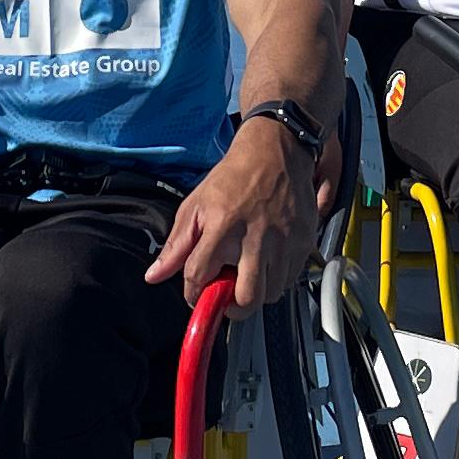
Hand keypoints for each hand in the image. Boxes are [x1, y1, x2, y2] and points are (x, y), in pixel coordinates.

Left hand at [147, 121, 317, 308]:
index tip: (196, 294)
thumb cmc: (234, 178)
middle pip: (246, 300)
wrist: (275, 151)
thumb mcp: (195, 206)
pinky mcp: (303, 241)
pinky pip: (290, 279)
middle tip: (227, 296)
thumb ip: (176, 246)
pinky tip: (266, 261)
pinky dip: (277, 279)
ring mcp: (283, 241)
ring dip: (257, 292)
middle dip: (233, 307)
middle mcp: (255, 237)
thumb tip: (154, 276)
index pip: (200, 278)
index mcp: (222, 226)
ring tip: (247, 271)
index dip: (194, 294)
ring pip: (271, 294)